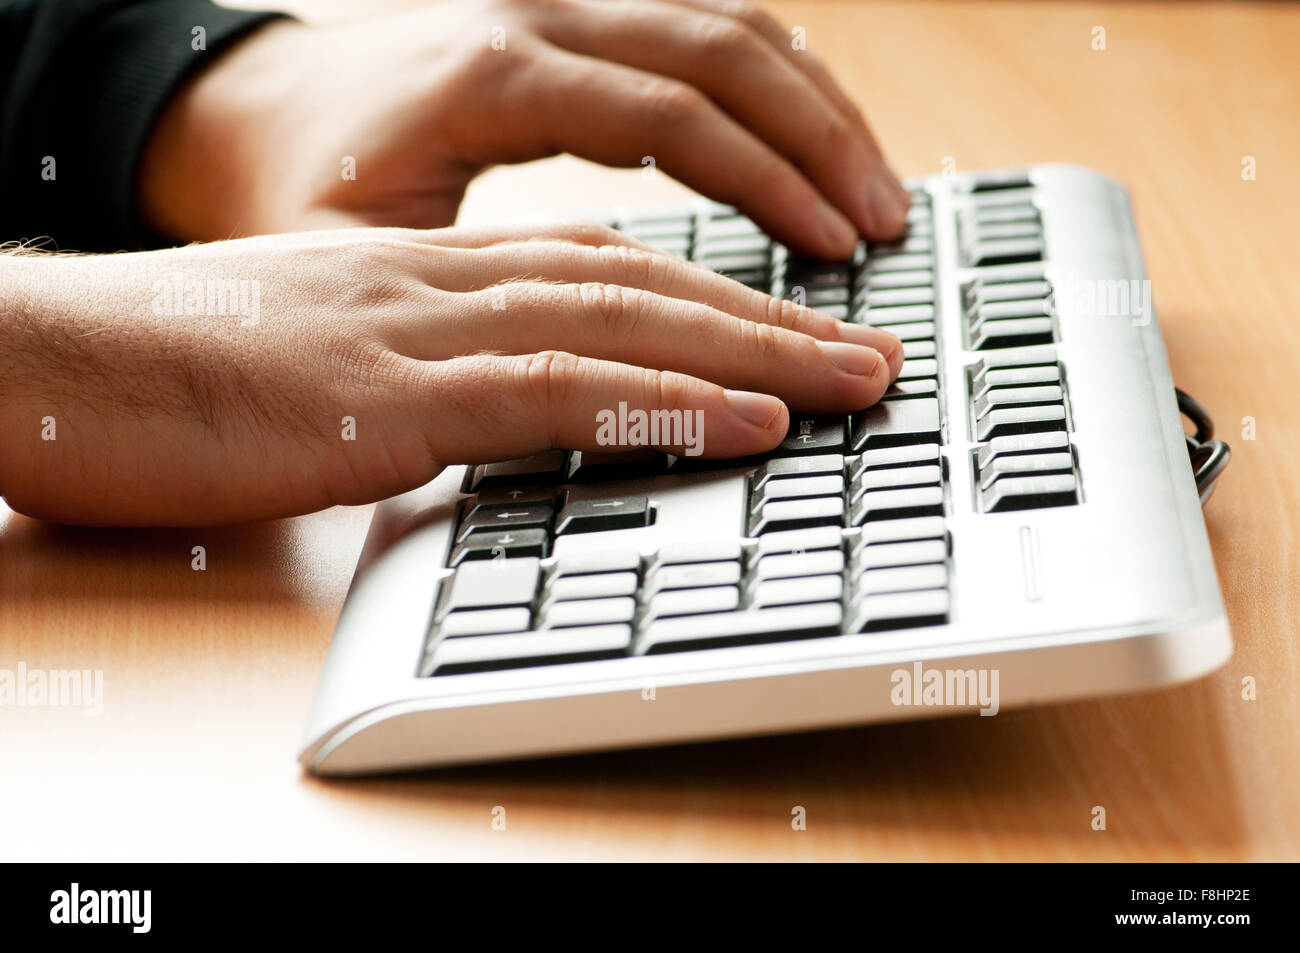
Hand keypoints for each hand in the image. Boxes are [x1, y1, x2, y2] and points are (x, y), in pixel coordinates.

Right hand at [0, 226, 901, 524]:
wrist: (46, 354)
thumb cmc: (179, 366)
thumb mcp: (332, 349)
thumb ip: (427, 361)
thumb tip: (509, 391)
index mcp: (435, 274)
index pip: (609, 268)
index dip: (717, 295)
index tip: (794, 325)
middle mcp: (447, 285)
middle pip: (649, 285)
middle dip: (773, 316)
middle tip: (872, 347)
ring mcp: (421, 334)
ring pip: (627, 323)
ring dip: (755, 351)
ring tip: (854, 381)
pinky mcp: (386, 399)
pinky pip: (554, 392)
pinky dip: (662, 402)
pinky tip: (747, 421)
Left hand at [140, 0, 909, 257]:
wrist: (246, 105)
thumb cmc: (295, 185)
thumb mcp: (354, 254)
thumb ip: (463, 297)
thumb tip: (575, 366)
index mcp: (494, 72)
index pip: (673, 117)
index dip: (765, 186)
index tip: (829, 255)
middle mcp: (541, 17)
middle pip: (726, 56)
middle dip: (821, 146)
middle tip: (885, 234)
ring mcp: (564, 8)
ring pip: (731, 27)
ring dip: (814, 109)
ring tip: (874, 198)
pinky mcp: (578, 25)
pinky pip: (704, 31)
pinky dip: (775, 87)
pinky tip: (813, 146)